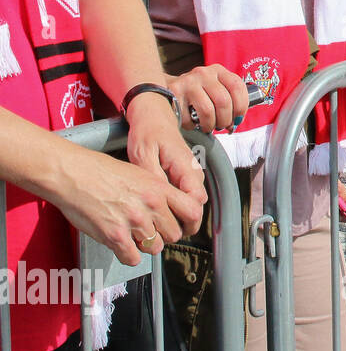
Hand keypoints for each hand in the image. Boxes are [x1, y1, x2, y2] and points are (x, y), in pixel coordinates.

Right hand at [57, 145, 204, 264]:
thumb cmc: (99, 171)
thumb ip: (156, 191)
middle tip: (151, 231)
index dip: (191, 222)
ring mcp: (134, 221)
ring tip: (132, 235)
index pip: (193, 211)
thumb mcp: (139, 173)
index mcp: (159, 188)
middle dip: (163, 235)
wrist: (71, 174)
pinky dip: (128, 256)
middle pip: (174, 233)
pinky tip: (122, 246)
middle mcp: (151, 205)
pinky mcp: (115, 236)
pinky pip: (133, 258)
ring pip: (155, 247)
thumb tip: (168, 207)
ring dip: (145, 245)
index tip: (185, 226)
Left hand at [124, 92, 207, 233]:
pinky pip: (188, 195)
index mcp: (185, 167)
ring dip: (181, 215)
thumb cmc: (147, 132)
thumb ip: (153, 177)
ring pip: (194, 202)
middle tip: (165, 235)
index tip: (172, 228)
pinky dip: (178, 206)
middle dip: (185, 222)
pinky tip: (163, 210)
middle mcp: (193, 171)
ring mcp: (192, 173)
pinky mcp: (187, 174)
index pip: (196, 200)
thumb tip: (160, 201)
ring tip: (161, 225)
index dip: (187, 218)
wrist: (154, 116)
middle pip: (198, 205)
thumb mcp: (143, 154)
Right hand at [166, 64, 248, 132]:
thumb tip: (236, 122)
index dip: (241, 107)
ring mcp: (188, 82)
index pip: (237, 87)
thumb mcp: (216, 89)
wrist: (168, 88)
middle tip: (222, 126)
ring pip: (207, 111)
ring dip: (210, 125)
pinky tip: (192, 122)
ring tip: (208, 126)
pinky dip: (192, 126)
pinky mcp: (174, 93)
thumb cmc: (198, 93)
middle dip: (225, 120)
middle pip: (223, 101)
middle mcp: (204, 73)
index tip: (238, 118)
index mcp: (218, 71)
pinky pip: (189, 118)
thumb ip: (230, 100)